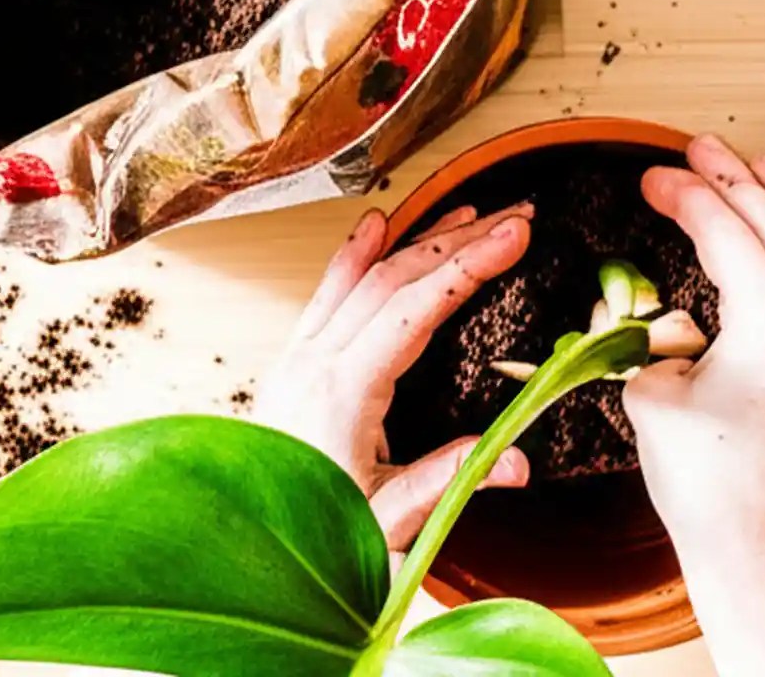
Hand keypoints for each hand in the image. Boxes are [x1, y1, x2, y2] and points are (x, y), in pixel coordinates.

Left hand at [253, 204, 534, 551]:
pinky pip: (329, 293)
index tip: (514, 236)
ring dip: (420, 239)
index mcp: (344, 392)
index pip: (416, 307)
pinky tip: (378, 225)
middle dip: (459, 241)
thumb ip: (452, 479)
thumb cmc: (313, 535)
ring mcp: (300, 358)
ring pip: (364, 277)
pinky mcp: (295, 363)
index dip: (468, 266)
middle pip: (395, 278)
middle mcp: (315, 362)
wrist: (246, 549)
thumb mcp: (390, 518)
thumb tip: (519, 461)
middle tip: (513, 217)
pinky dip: (358, 254)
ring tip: (469, 215)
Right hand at [624, 135, 764, 675]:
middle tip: (696, 154)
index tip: (655, 178)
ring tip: (759, 169)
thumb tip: (655, 314)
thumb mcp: (652, 396)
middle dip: (730, 175)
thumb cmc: (711, 493)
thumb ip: (652, 335)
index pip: (726, 228)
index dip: (683, 193)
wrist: (757, 551)